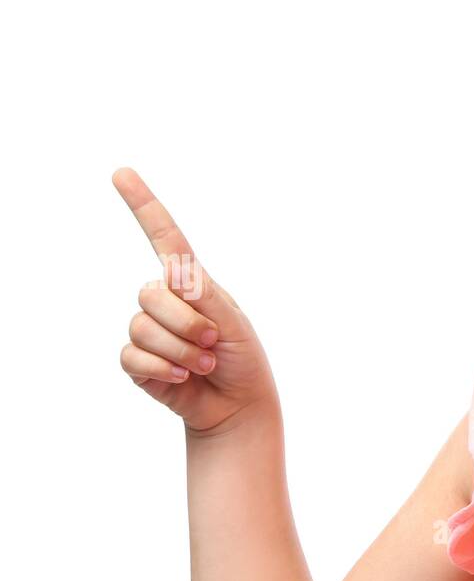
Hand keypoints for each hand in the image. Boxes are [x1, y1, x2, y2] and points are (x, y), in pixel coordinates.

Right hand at [115, 167, 279, 433]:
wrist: (238, 406)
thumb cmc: (243, 360)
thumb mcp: (235, 325)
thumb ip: (205, 298)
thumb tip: (174, 272)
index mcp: (193, 284)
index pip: (165, 239)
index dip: (144, 206)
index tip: (122, 174)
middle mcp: (165, 301)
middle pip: (150, 293)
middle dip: (187, 323)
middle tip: (214, 345)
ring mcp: (149, 330)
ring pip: (142, 327)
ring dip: (181, 351)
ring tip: (205, 365)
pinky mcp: (137, 361)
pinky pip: (132, 355)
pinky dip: (162, 369)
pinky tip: (181, 377)